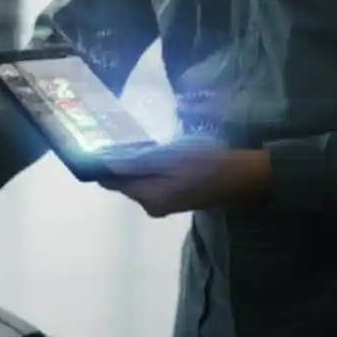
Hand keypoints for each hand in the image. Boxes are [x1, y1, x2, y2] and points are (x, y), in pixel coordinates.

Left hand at [97, 137, 271, 217]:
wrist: (242, 178)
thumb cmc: (207, 165)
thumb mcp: (171, 158)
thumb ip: (138, 162)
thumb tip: (106, 164)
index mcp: (148, 197)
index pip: (111, 182)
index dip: (100, 164)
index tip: (93, 141)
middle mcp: (151, 204)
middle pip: (123, 181)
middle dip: (115, 161)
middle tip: (108, 133)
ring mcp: (163, 201)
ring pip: (137, 180)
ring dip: (131, 162)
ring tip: (125, 136)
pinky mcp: (174, 195)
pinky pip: (150, 179)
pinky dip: (146, 165)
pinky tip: (148, 147)